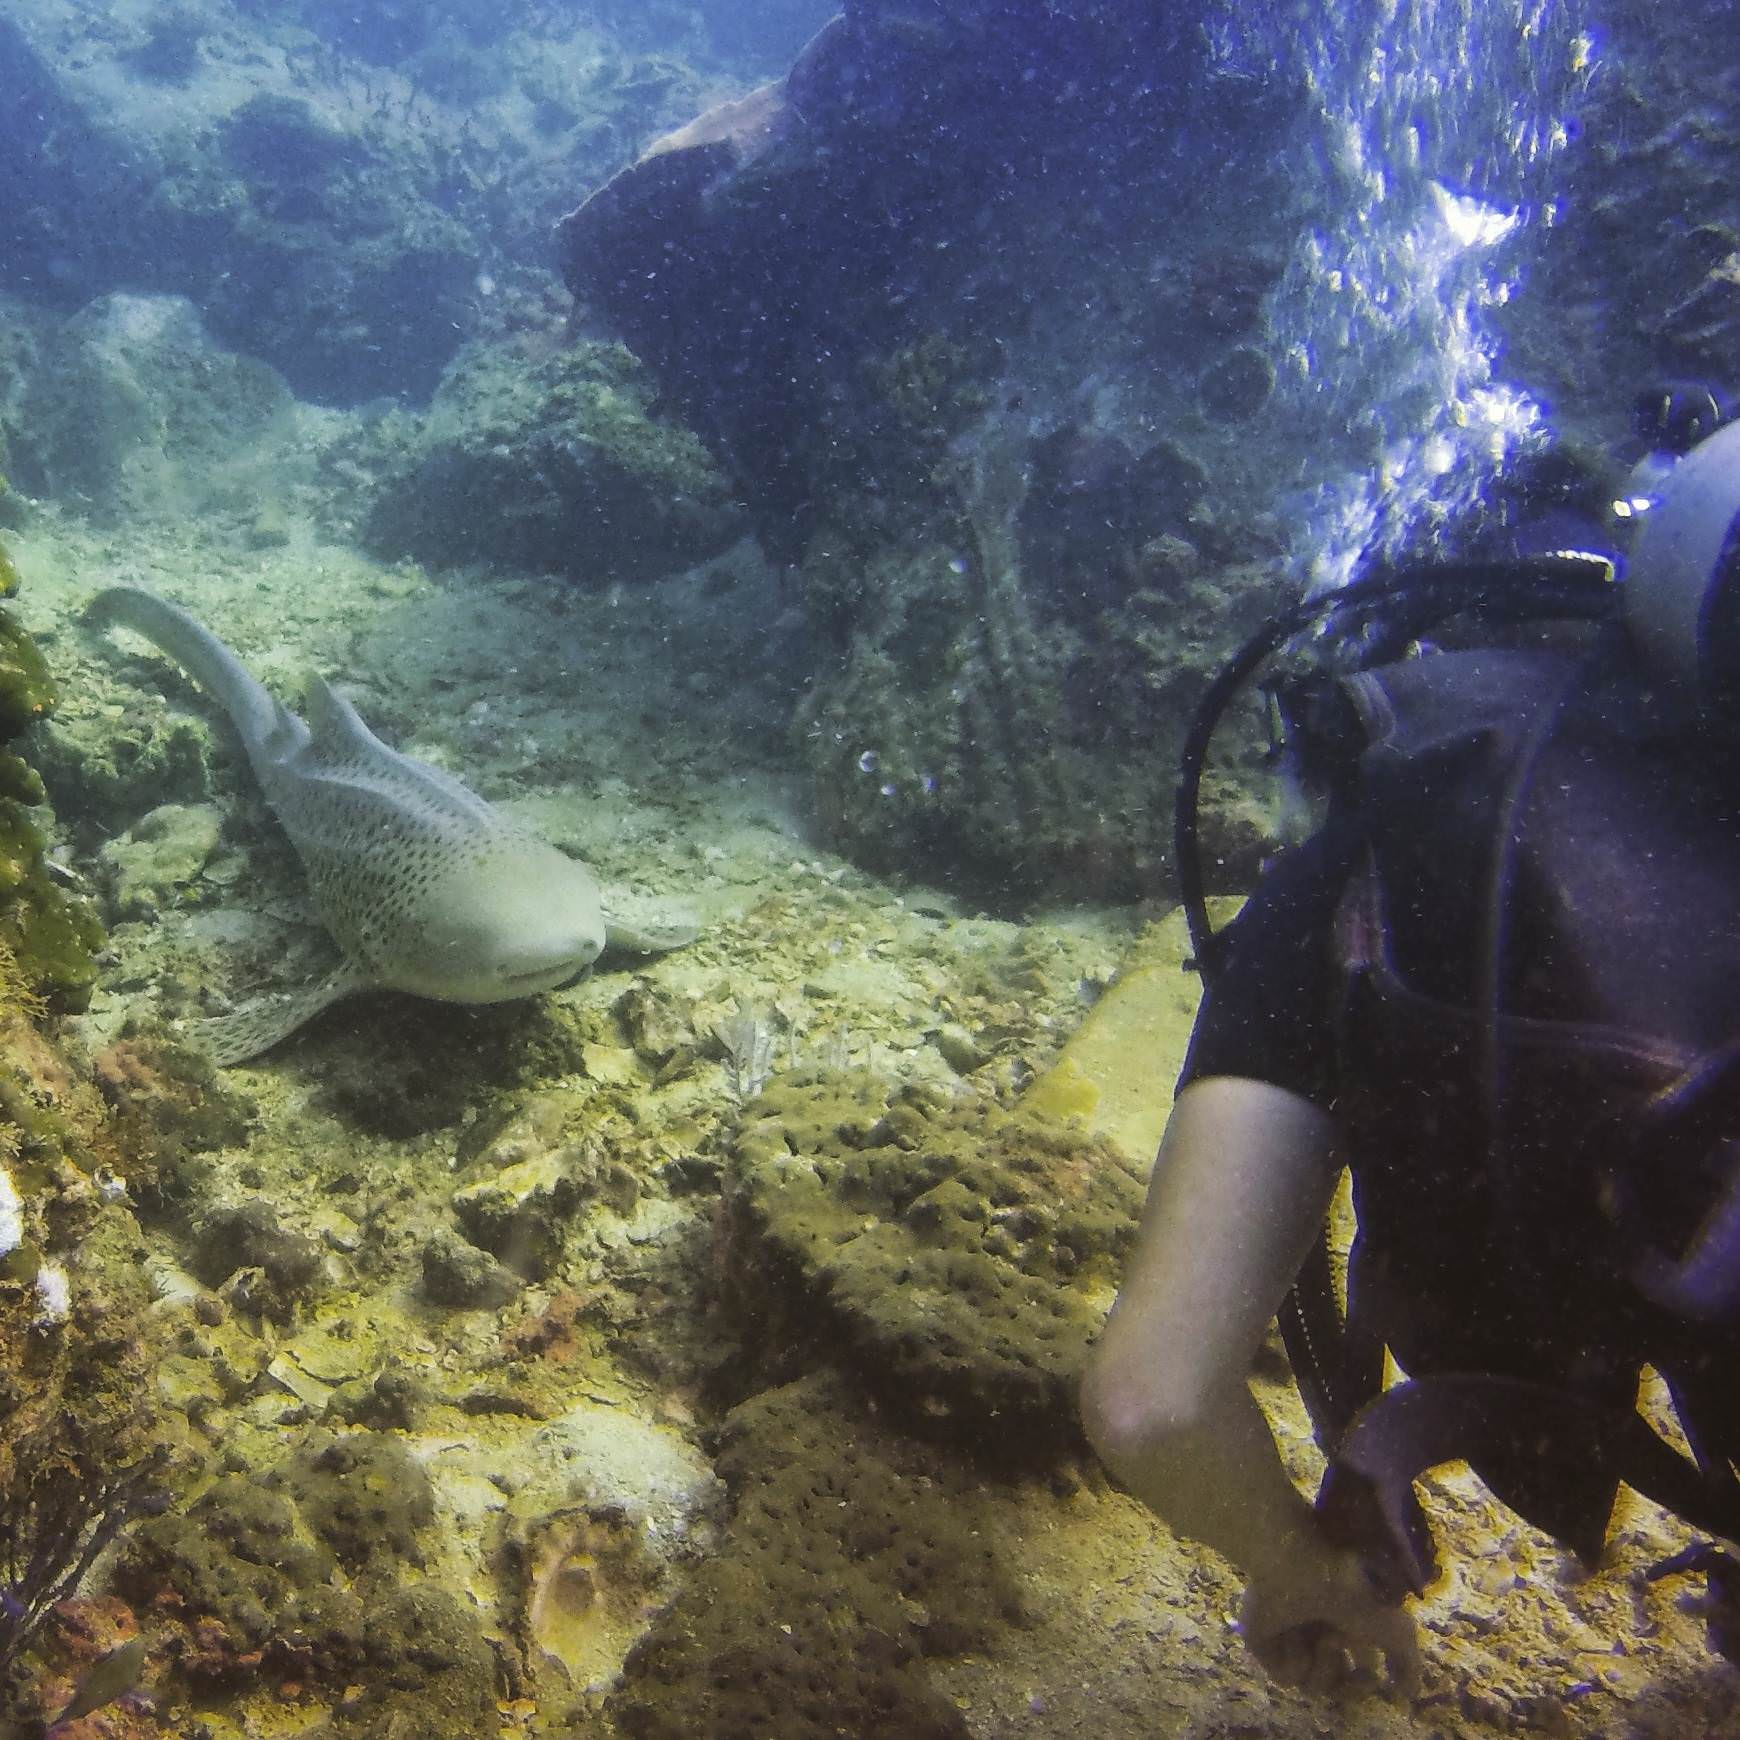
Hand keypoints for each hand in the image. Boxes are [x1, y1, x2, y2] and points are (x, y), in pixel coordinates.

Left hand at [1240, 1540, 1419, 1695]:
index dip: (1365, 1685)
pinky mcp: (1264, 1643)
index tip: (1375, 1679)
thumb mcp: (1395, 1627)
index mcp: (1341, 1627)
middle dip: (1350, 1686)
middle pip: (1334, 1687)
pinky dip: (1296, 1662)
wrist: (1304, 1569)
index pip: (1353, 1673)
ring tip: (1324, 1638)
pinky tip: (1296, 1635)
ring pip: (1312, 1686)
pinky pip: (1286, 1678)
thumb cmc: (1352, 1592)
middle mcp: (1316, 1634)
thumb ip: (1408, 1661)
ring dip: (1326, 1666)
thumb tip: (1408, 1693)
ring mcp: (1289, 1638)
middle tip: (1356, 1674)